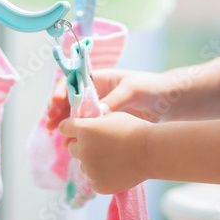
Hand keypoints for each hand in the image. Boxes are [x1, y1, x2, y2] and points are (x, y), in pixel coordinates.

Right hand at [45, 68, 172, 130]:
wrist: (169, 102)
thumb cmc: (151, 88)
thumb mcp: (132, 90)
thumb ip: (114, 100)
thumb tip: (97, 114)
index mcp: (99, 79)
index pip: (74, 81)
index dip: (62, 90)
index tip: (56, 102)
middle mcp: (96, 93)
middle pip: (69, 99)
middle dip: (57, 109)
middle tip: (50, 122)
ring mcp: (99, 108)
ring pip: (74, 114)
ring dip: (63, 122)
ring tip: (54, 132)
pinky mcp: (105, 123)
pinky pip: (86, 127)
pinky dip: (75, 132)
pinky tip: (69, 140)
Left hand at [58, 110, 151, 194]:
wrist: (152, 152)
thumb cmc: (134, 129)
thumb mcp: (111, 116)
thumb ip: (93, 122)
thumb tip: (81, 128)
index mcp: (84, 129)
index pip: (64, 128)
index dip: (70, 128)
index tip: (76, 130)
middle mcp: (83, 150)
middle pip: (72, 148)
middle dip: (82, 145)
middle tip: (100, 145)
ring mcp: (90, 170)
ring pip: (84, 165)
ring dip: (92, 161)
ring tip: (113, 158)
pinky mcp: (98, 185)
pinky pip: (93, 179)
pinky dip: (101, 176)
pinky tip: (116, 169)